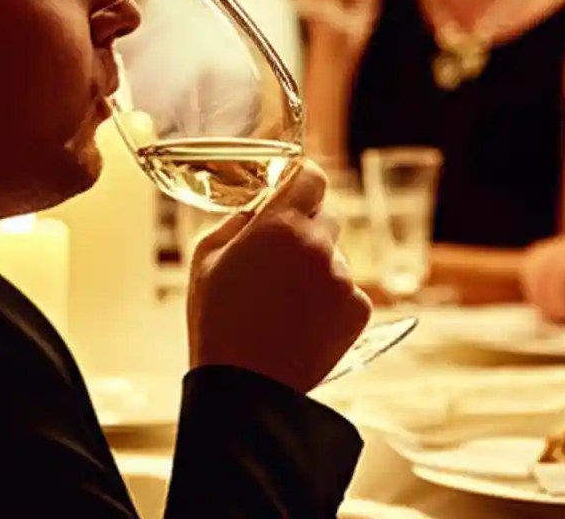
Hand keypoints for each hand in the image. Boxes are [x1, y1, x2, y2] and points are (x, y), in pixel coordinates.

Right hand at [188, 160, 373, 392]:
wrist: (246, 387)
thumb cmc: (218, 322)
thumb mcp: (205, 259)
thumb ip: (236, 222)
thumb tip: (257, 211)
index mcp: (280, 226)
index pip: (311, 177)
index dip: (301, 183)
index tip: (293, 192)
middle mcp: (319, 246)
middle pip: (326, 215)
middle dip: (305, 228)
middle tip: (278, 257)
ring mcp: (343, 279)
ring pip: (335, 257)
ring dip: (316, 268)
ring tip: (284, 302)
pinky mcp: (358, 310)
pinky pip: (347, 290)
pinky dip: (330, 300)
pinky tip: (301, 321)